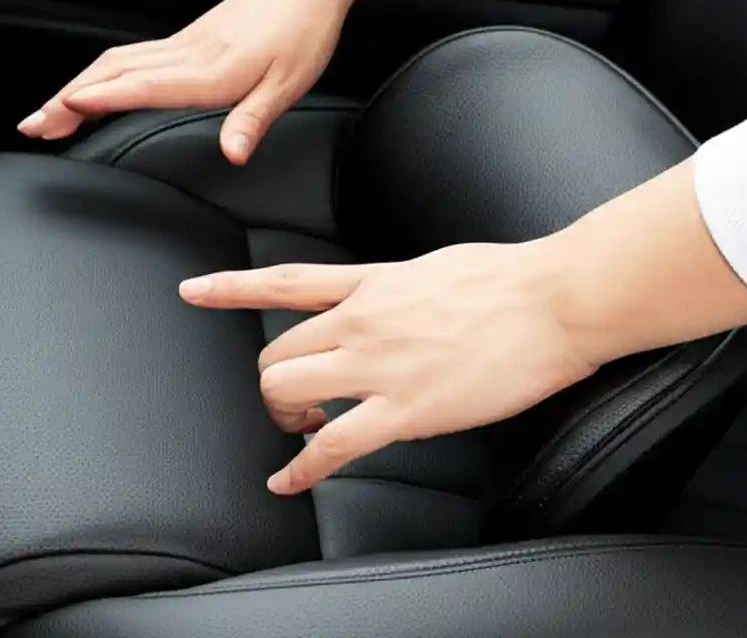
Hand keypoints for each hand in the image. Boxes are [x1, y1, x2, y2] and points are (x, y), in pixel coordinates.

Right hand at [16, 0, 371, 164]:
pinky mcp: (190, 38)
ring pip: (116, 63)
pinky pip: (132, 55)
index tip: (60, 112)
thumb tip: (233, 154)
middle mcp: (187, 53)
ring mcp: (184, 42)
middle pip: (113, 75)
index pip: (142, 86)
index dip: (100, 100)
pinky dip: (102, 73)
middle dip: (67, 101)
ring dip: (77, 86)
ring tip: (49, 111)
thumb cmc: (303, 32)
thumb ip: (253, 122)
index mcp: (209, 69)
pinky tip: (95, 85)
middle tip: (32, 125)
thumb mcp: (288, 86)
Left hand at [179, 239, 600, 494]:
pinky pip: (331, 446)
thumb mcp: (437, 267)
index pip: (286, 282)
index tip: (192, 291)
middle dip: (275, 382)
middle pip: (277, 351)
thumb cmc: (511, 281)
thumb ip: (399, 286)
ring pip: (287, 390)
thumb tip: (391, 297)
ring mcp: (378, 366)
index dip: (232, 287)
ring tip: (302, 429)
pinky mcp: (404, 410)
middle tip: (296, 402)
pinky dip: (300, 468)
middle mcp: (362, 321)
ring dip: (284, 415)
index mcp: (373, 284)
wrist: (554, 301)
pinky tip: (287, 480)